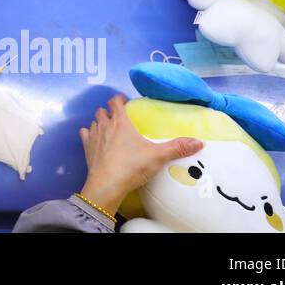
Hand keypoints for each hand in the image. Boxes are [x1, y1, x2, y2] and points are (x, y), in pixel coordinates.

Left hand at [77, 94, 202, 214]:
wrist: (107, 184)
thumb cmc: (132, 166)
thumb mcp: (158, 157)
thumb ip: (177, 148)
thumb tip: (199, 142)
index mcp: (121, 122)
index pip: (115, 101)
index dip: (119, 99)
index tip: (124, 101)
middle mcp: (104, 125)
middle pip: (102, 111)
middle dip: (109, 111)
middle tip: (119, 117)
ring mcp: (93, 136)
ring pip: (93, 122)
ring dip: (99, 122)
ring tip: (108, 129)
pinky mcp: (86, 148)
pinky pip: (84, 135)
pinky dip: (89, 134)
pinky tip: (94, 139)